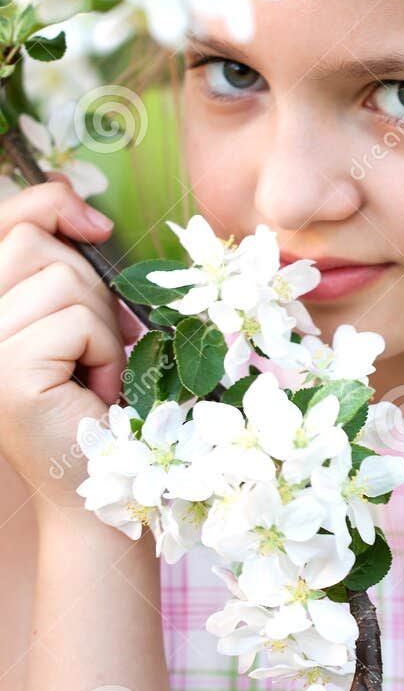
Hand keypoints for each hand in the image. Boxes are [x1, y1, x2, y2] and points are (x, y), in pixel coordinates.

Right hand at [0, 178, 142, 510]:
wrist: (93, 489)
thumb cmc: (91, 400)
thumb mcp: (74, 313)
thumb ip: (62, 259)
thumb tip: (78, 207)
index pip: (2, 220)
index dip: (46, 201)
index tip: (93, 224)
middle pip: (33, 242)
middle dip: (87, 286)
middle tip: (91, 346)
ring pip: (63, 281)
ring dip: (101, 325)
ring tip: (92, 372)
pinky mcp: (6, 371)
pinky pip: (78, 321)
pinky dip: (106, 352)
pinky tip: (96, 391)